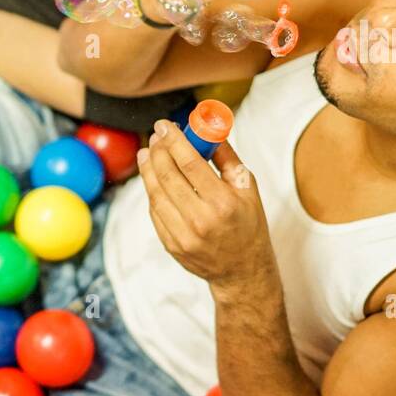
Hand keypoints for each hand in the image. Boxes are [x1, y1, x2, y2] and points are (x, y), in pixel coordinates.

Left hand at [136, 120, 276, 296]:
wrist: (242, 270)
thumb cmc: (248, 225)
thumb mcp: (248, 189)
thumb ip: (227, 158)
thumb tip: (208, 129)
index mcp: (223, 202)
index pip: (189, 163)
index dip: (173, 140)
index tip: (164, 125)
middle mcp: (200, 220)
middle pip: (168, 176)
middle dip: (158, 151)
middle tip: (155, 137)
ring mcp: (183, 235)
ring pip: (156, 194)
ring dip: (148, 169)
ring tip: (146, 153)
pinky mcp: (171, 245)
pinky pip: (155, 212)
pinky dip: (152, 192)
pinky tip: (152, 178)